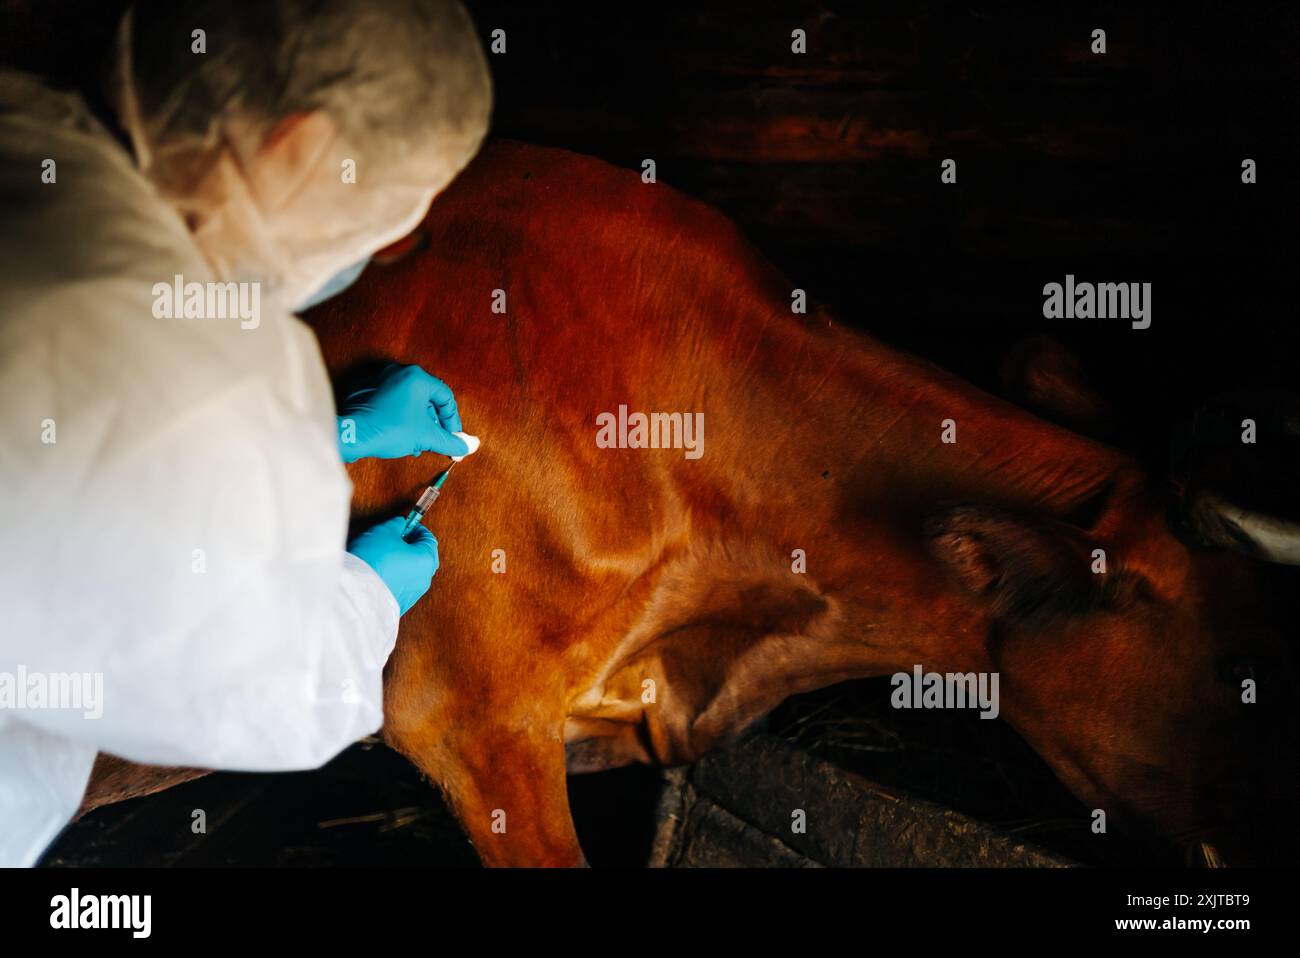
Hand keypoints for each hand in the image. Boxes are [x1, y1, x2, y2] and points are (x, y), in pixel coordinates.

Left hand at [338, 363, 470, 461]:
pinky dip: (399, 418)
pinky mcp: (364, 390)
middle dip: (433, 424)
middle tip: (434, 442)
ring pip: (408, 402)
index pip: (445, 397)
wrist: (351, 434)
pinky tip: (397, 436)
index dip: (452, 421)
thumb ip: (451, 441)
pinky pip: (390, 403)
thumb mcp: (426, 437)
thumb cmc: (388, 429)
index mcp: (417, 377)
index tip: (452, 438)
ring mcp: (379, 379)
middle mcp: (398, 372)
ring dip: (416, 423)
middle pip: (426, 399)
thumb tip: (470, 445)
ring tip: (415, 443)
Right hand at [347, 517, 438, 615]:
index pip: (428, 538)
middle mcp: (425, 579)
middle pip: (423, 556)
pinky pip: (402, 586)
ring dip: (403, 562)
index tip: (404, 526)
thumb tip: (400, 525)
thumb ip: (397, 525)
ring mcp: (414, 594)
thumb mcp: (385, 531)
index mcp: (427, 560)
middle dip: (411, 546)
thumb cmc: (372, 559)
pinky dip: (396, 577)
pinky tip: (381, 572)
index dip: (415, 529)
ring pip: (413, 573)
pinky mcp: (401, 604)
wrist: (357, 591)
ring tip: (384, 556)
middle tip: (394, 540)